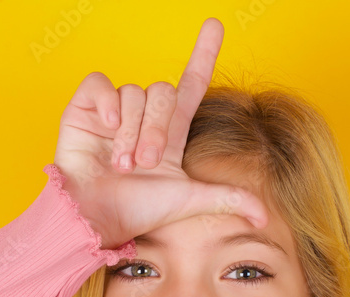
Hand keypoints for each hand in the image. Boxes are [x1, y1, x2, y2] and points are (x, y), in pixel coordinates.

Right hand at [52, 17, 268, 249]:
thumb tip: (264, 218)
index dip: (203, 54)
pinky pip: (101, 84)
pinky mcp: (85, 109)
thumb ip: (227, 200)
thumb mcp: (189, 201)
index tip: (215, 25)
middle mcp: (142, 117)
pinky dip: (108, 102)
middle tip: (143, 163)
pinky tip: (108, 127)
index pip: (191, 84)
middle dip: (156, 128)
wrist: (96, 219)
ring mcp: (113, 112)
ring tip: (122, 164)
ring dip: (131, 131)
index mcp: (169, 133)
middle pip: (163, 91)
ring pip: (134, 93)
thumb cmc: (137, 212)